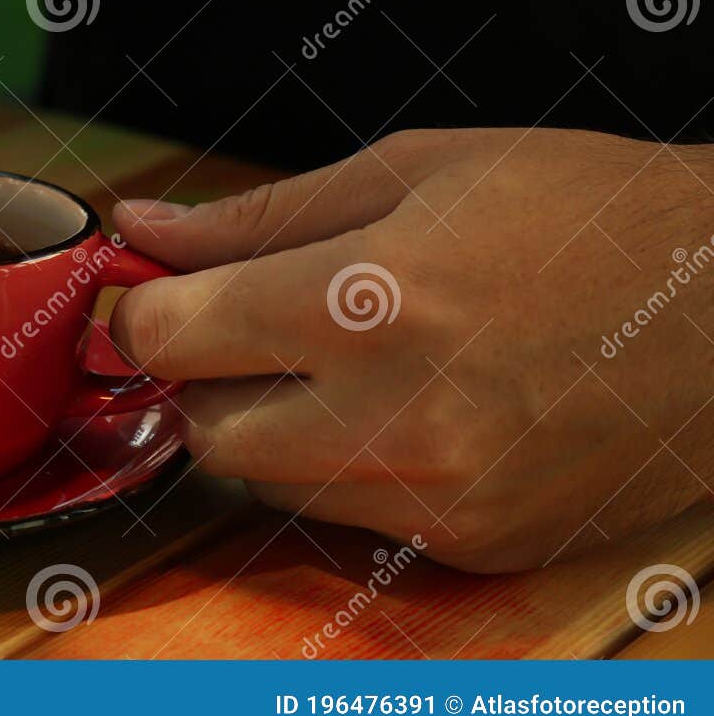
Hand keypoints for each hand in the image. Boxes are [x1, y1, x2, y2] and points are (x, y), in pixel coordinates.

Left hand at [110, 128, 713, 571]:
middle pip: (202, 427)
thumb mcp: (408, 171)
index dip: (139, 312)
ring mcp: (438, 496)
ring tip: (346, 358)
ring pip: (265, 483)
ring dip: (269, 424)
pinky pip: (344, 516)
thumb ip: (254, 216)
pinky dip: (342, 467)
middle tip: (250, 324)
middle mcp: (395, 418)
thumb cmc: (576, 211)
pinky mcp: (473, 544)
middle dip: (203, 374)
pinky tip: (405, 406)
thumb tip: (141, 231)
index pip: (169, 339)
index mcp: (365, 302)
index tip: (148, 297)